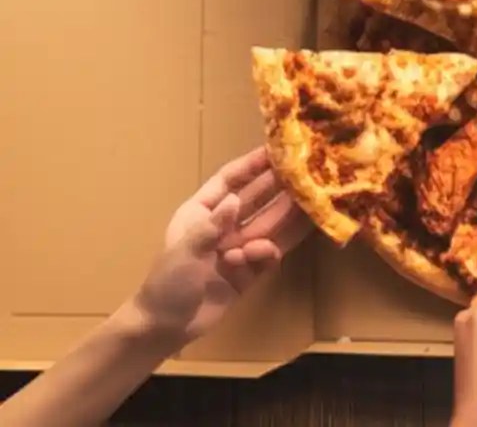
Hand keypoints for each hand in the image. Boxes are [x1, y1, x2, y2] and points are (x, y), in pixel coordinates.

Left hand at [131, 147, 310, 346]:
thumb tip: (234, 199)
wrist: (166, 326)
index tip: (274, 150)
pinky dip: (269, 252)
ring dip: (285, 216)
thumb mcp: (186, 250)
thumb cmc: (169, 282)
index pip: (229, 181)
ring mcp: (237, 248)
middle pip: (256, 200)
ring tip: (309, 202)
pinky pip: (268, 255)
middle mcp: (222, 226)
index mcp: (201, 212)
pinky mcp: (249, 272)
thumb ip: (212, 225)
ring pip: (268, 226)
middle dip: (277, 187)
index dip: (250, 165)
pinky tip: (266, 253)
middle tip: (304, 173)